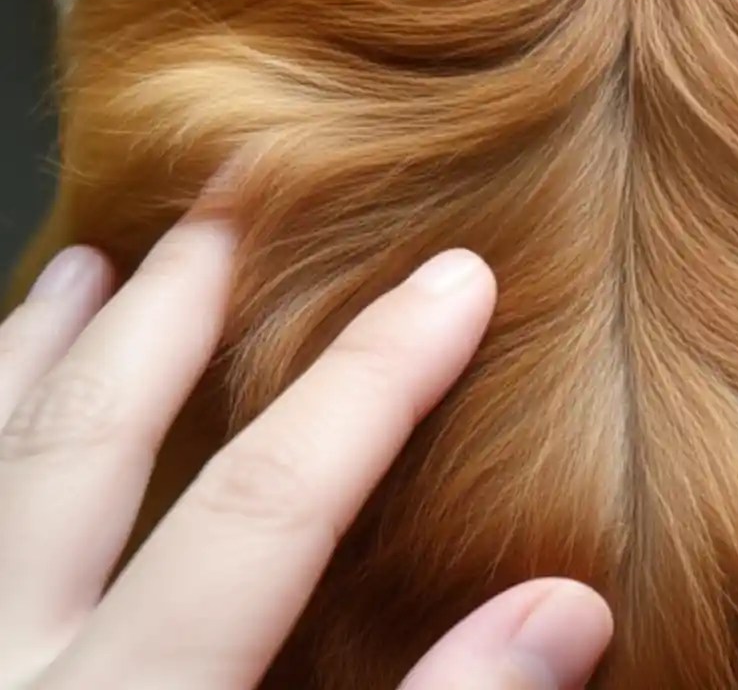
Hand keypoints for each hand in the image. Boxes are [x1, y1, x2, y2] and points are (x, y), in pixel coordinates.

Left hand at [0, 196, 611, 687]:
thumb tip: (570, 609)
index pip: (270, 503)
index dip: (373, 384)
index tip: (456, 286)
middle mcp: (17, 660)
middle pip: (89, 446)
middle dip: (173, 312)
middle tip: (232, 205)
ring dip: (43, 355)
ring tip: (90, 270)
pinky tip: (11, 410)